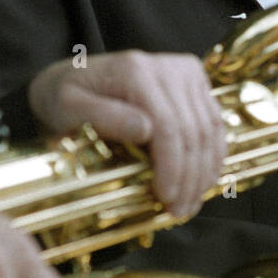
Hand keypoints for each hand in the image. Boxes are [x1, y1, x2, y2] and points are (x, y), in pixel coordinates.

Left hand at [28, 51, 226, 217]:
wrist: (74, 76)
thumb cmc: (63, 97)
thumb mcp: (67, 108)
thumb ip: (103, 116)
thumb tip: (145, 130)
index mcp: (136, 71)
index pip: (168, 127)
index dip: (172, 168)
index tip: (167, 199)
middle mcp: (167, 67)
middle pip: (193, 131)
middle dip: (190, 177)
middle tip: (180, 211)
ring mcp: (185, 71)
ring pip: (209, 129)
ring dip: (204, 171)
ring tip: (191, 203)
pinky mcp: (195, 80)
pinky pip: (214, 122)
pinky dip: (213, 154)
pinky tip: (204, 179)